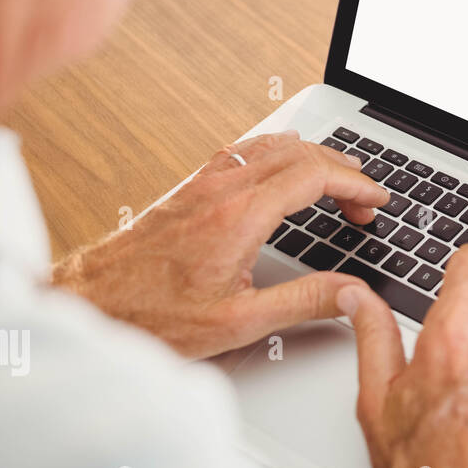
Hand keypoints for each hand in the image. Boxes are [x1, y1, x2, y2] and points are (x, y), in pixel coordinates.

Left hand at [52, 131, 389, 357]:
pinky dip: (280, 152)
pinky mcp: (191, 188)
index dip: (356, 185)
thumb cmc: (152, 315)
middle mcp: (223, 189)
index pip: (315, 177)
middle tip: (365, 202)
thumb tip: (352, 292)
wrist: (90, 303)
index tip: (377, 200)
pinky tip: (283, 162)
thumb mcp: (239, 322)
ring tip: (338, 180)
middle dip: (343, 171)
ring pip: (274, 145)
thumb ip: (304, 302)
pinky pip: (247, 151)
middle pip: (301, 153)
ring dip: (314, 157)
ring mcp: (205, 184)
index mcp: (241, 216)